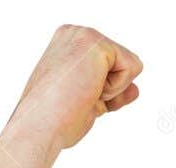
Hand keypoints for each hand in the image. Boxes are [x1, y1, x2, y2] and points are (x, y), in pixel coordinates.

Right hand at [8, 24, 142, 149]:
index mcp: (69, 46)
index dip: (105, 91)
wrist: (41, 125)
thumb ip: (111, 91)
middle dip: (110, 89)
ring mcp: (85, 36)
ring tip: (84, 93)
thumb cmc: (55, 119)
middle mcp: (76, 34)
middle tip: (81, 98)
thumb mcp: (90, 102)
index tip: (81, 99)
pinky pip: (133, 67)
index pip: (109, 67)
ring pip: (130, 66)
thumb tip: (134, 89)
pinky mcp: (96, 43)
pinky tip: (90, 89)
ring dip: (112, 90)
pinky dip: (116, 88)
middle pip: (122, 64)